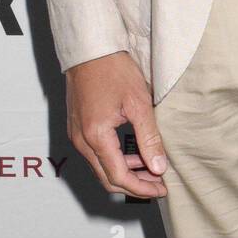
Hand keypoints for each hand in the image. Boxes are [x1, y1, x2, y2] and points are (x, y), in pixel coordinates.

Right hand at [66, 50, 167, 198]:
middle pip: (107, 177)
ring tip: (151, 166)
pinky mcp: (77, 126)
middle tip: (158, 182)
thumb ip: (149, 137)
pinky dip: (115, 158)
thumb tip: (159, 167)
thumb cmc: (112, 68)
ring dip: (125, 171)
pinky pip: (95, 153)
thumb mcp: (138, 102)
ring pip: (101, 166)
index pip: (119, 177)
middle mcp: (81, 140)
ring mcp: (76, 133)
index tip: (161, 189)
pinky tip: (133, 150)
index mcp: (95, 137)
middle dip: (134, 184)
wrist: (90, 47)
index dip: (142, 188)